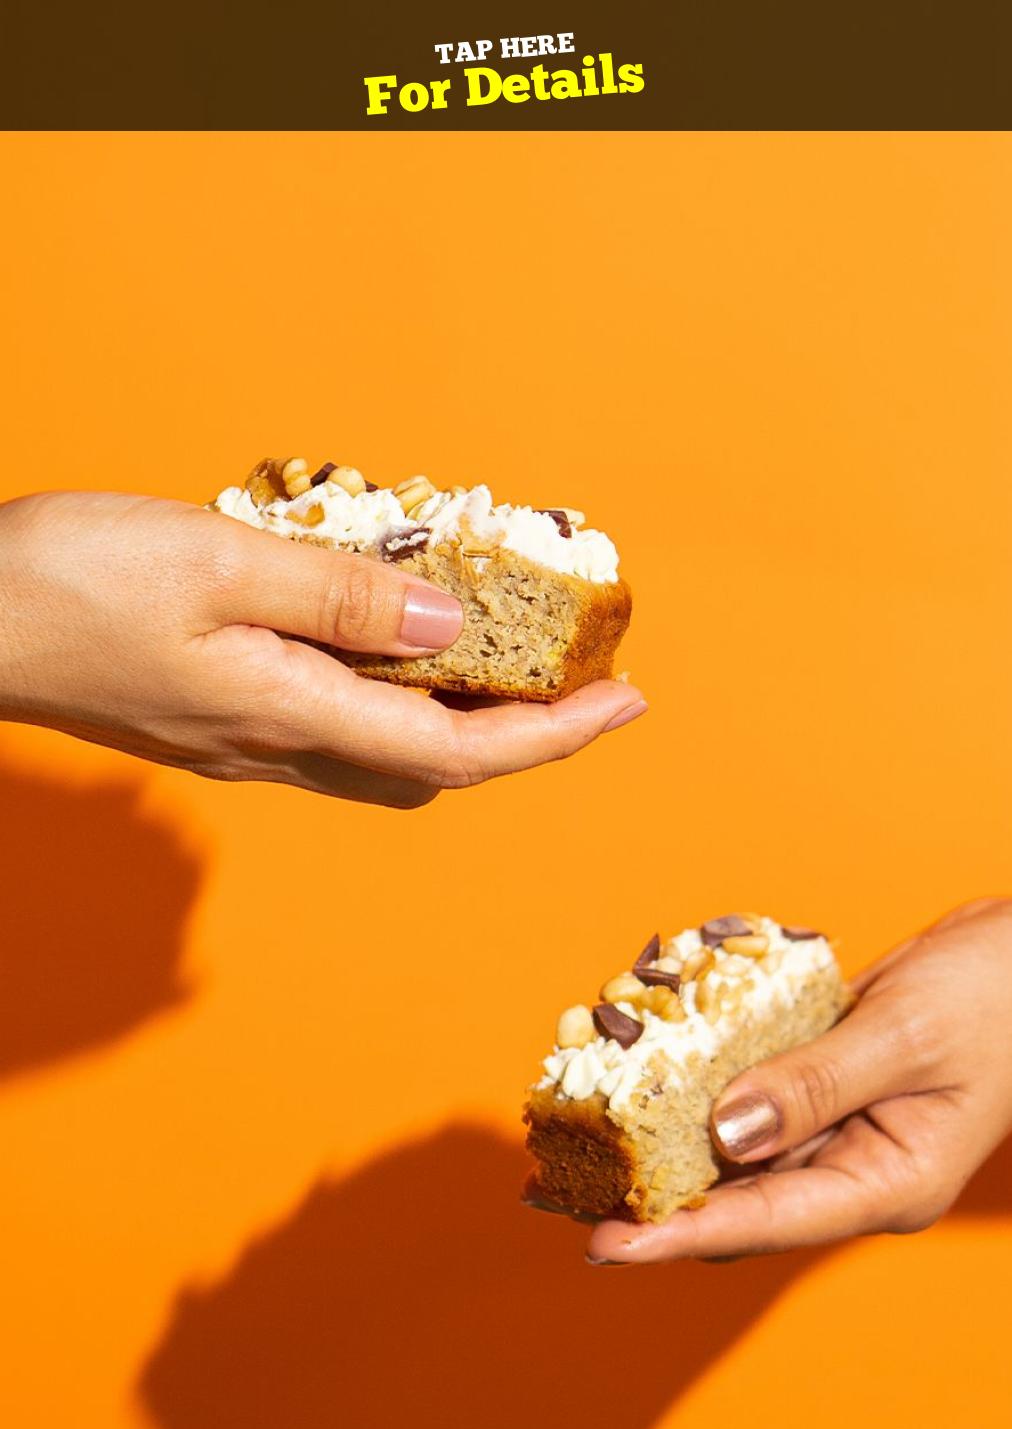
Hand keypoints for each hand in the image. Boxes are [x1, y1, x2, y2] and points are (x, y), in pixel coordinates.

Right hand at [0, 492, 645, 805]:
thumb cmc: (72, 583)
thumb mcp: (217, 563)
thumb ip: (337, 597)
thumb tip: (446, 631)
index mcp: (288, 713)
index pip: (456, 754)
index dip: (552, 737)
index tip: (626, 701)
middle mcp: (277, 745)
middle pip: (435, 768)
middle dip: (525, 733)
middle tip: (587, 677)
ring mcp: (247, 738)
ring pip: (390, 753)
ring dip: (463, 717)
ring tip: (516, 656)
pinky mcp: (222, 715)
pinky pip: (340, 723)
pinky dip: (398, 694)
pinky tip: (403, 641)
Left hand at [587, 899, 1011, 1263]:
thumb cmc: (991, 998)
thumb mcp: (902, 1037)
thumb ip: (812, 1085)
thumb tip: (724, 1134)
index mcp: (887, 1186)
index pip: (767, 1224)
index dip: (679, 1236)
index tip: (604, 1244)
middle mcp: (852, 1170)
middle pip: (738, 1202)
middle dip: (654, 1199)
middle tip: (563, 1190)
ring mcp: (835, 1132)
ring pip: (734, 1153)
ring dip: (665, 1141)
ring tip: (584, 1136)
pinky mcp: (820, 1091)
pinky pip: (750, 1099)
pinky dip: (700, 1088)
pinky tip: (646, 1071)